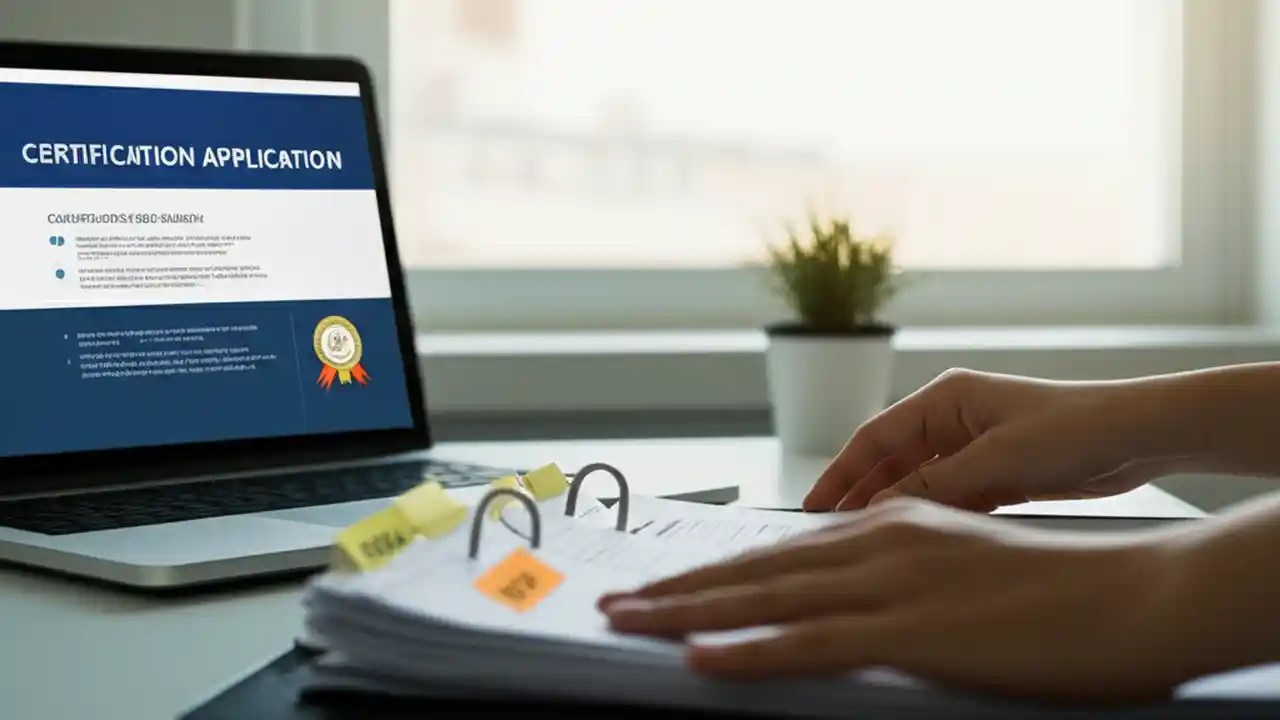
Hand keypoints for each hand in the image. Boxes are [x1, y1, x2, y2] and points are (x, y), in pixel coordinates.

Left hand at [599, 498, 1199, 702]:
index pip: (779, 549)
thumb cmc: (1051, 590)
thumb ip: (897, 573)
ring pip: (765, 597)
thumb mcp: (958, 564)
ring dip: (687, 613)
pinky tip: (700, 658)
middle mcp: (876, 541)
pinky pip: (812, 642)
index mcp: (888, 524)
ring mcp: (891, 583)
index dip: (715, 568)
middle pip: (755, 568)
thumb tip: (843, 596)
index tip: (664, 582)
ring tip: (627, 624)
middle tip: (615, 602)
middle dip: (678, 587)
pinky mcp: (914, 630)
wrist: (1130, 595)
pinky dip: (749, 650)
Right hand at [803, 368, 1178, 512]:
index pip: (875, 437)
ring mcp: (973, 449)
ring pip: (917, 485)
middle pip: (890, 462)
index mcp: (945, 399)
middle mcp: (952, 420)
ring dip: (893, 511)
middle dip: (860, 495)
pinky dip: (929, 520)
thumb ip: (934, 486)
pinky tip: (912, 545)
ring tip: (862, 545)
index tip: (813, 506)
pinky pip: (948, 500)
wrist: (1137, 439)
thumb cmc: (1071, 431)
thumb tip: (876, 509)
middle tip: (829, 534)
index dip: (840, 472)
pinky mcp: (996, 475)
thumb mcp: (996, 460)